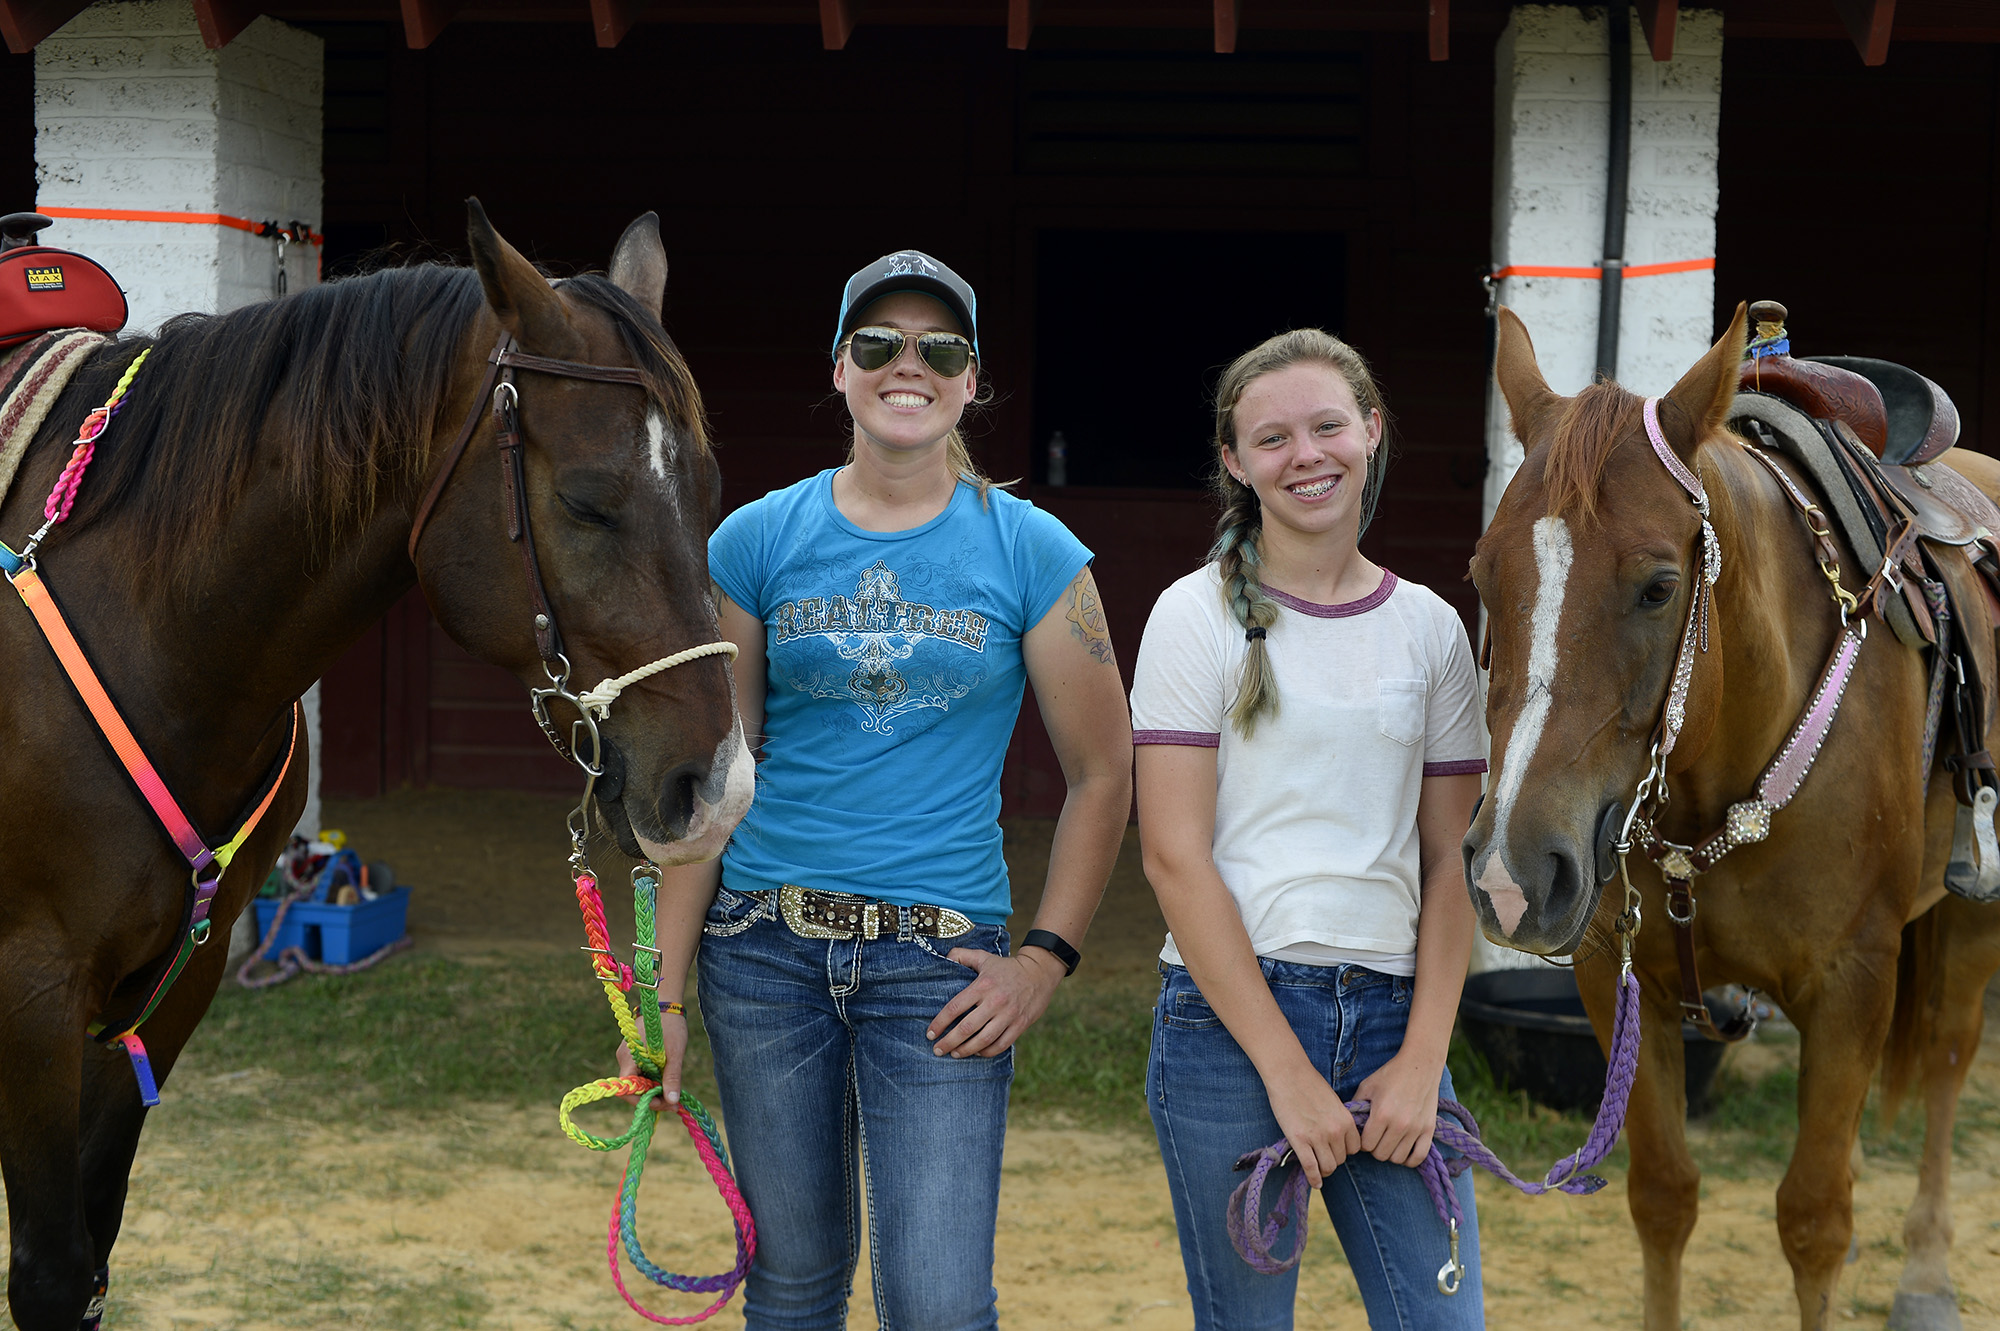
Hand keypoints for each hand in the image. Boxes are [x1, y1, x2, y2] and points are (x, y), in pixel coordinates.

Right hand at [613, 1007, 689, 1109]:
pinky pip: (641, 1073)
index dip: (644, 1101)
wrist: (666, 1004)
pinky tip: (667, 1082)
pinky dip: (653, 1080)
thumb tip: (672, 1101)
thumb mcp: (674, 1053)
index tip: (664, 1103)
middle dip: (653, 1097)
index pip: (628, 1090)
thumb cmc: (670, 1026)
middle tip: (674, 1102)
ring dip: (654, 1089)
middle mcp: (624, 1058)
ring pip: (638, 1082)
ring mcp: (628, 1056)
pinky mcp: (634, 1054)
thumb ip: (672, 1077)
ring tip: (674, 1093)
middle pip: (633, 1088)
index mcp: (629, 1057)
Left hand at [925, 948, 1065, 1057]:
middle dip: (949, 1042)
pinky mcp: (1020, 1024)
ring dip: (966, 1050)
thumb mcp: (984, 957)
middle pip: (966, 1028)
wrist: (1040, 972)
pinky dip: (987, 1052)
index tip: (930, 1033)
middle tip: (938, 1050)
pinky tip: (977, 1052)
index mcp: (982, 986)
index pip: (955, 1008)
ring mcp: (1008, 1015)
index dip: (940, 1023)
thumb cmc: (1007, 967)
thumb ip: (962, 955)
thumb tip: (944, 959)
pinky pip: (1001, 1044)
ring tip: (954, 1054)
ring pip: (983, 1040)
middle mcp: (994, 1002)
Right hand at [1263, 1060, 1360, 1187]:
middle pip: (1341, 1160)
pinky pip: (1311, 1167)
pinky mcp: (1299, 1140)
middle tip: (1323, 1155)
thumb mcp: (1333, 1102)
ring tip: (1318, 1167)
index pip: (1354, 1149)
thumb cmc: (1309, 1084)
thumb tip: (1339, 1139)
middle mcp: (1335, 1131)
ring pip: (1328, 1167)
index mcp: (1346, 1121)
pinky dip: (1313, 1178)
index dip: (1345, 1150)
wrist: (1288, 1074)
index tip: (1336, 1149)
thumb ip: (1339, 1121)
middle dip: (1333, 1159)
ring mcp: (1317, 1137)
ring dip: (1324, 1169)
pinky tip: (1314, 1182)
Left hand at [1354, 1050, 1442, 1166]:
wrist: (1420, 1065)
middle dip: (1375, 1148)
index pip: (1366, 1145)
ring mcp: (1416, 1129)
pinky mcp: (1429, 1130)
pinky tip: (1403, 1150)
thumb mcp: (1367, 1086)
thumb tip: (1348, 1124)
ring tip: (1389, 1142)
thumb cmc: (1391, 1074)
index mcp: (1381, 1114)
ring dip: (1390, 1153)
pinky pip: (1419, 1157)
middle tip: (1376, 1137)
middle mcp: (1399, 1125)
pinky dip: (1409, 1159)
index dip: (1362, 1141)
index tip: (1365, 1133)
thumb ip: (1356, 1106)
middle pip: (1381, 1155)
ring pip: (1398, 1159)